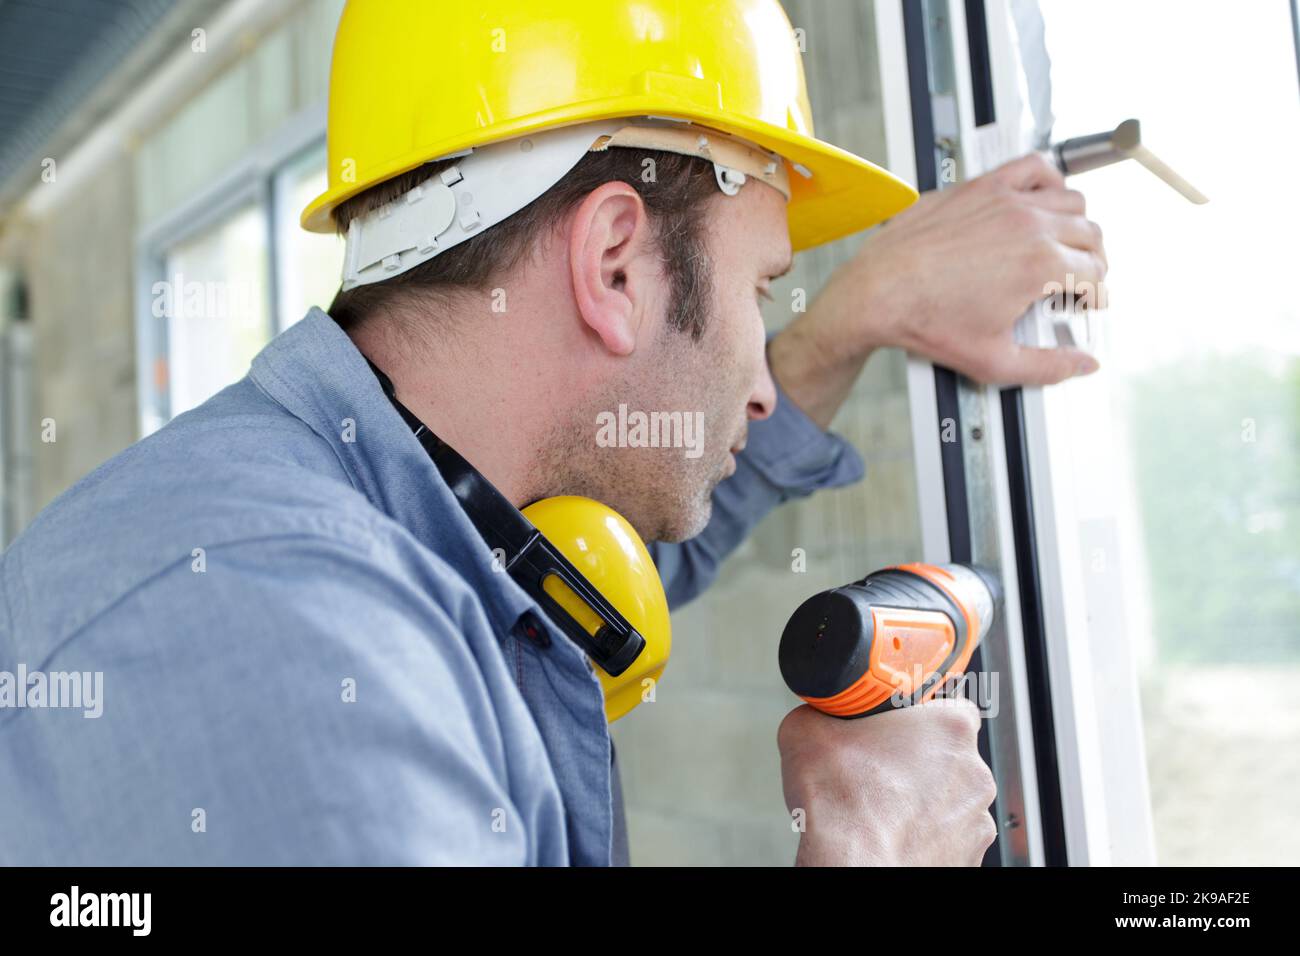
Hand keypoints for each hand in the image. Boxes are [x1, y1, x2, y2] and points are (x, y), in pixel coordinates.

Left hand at [768, 153, 1107, 427]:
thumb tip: (1082, 365)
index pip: (1095, 273)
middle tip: (1080, 280)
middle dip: (1093, 261)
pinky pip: (1033, 168)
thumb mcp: (993, 361)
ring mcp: (1005, 200)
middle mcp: (1029, 225)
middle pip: (1090, 234)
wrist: (877, 293)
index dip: (1095, 293)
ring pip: (1071, 200)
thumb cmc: (924, 321)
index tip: (1086, 302)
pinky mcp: (980, 188)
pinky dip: (1050, 179)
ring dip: (1078, 224)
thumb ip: (1048, 366)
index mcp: (1040, 265)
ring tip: (1066, 246)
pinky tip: (1045, 199)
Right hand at [777, 698, 997, 865]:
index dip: (919, 711)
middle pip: (948, 752)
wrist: (852, 866)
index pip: (950, 702)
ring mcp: (975, 818)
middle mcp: (973, 771)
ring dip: (923, 797)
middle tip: (879, 765)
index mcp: (950, 727)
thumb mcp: (807, 728)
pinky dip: (925, 832)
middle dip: (918, 757)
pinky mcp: (969, 855)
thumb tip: (819, 712)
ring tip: (882, 803)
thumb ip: (824, 709)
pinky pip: (947, 833)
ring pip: (949, 796)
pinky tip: (892, 830)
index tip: (897, 720)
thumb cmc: (843, 805)